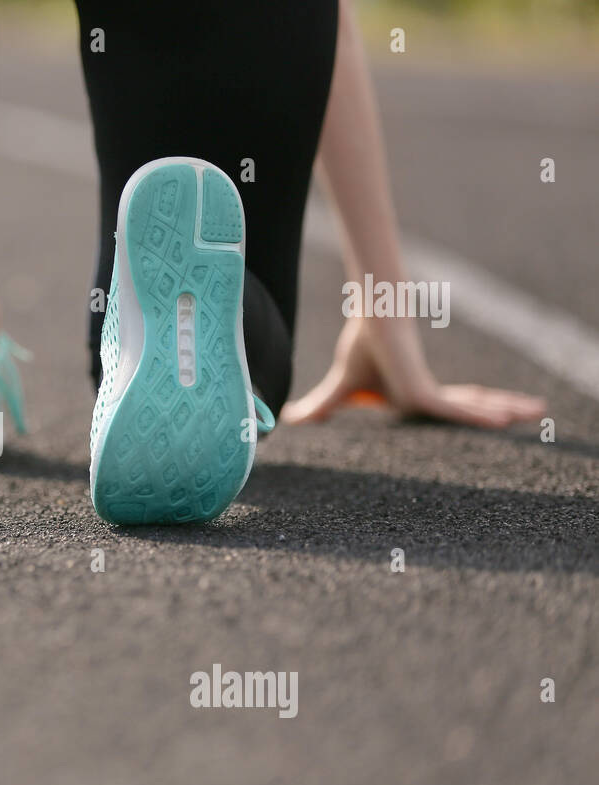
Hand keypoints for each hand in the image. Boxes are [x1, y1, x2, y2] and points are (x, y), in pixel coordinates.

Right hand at [282, 313, 545, 428]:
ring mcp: (427, 393)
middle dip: (503, 408)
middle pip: (471, 405)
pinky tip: (505, 420)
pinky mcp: (422, 393)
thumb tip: (289, 418)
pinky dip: (480, 416)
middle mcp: (427, 394)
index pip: (451, 407)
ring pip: (473, 406)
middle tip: (534, 410)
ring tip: (537, 409)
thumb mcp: (340, 389)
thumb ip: (321, 407)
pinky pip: (456, 410)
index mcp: (414, 394)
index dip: (475, 412)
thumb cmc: (360, 347)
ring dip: (506, 408)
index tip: (499, 416)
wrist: (368, 322)